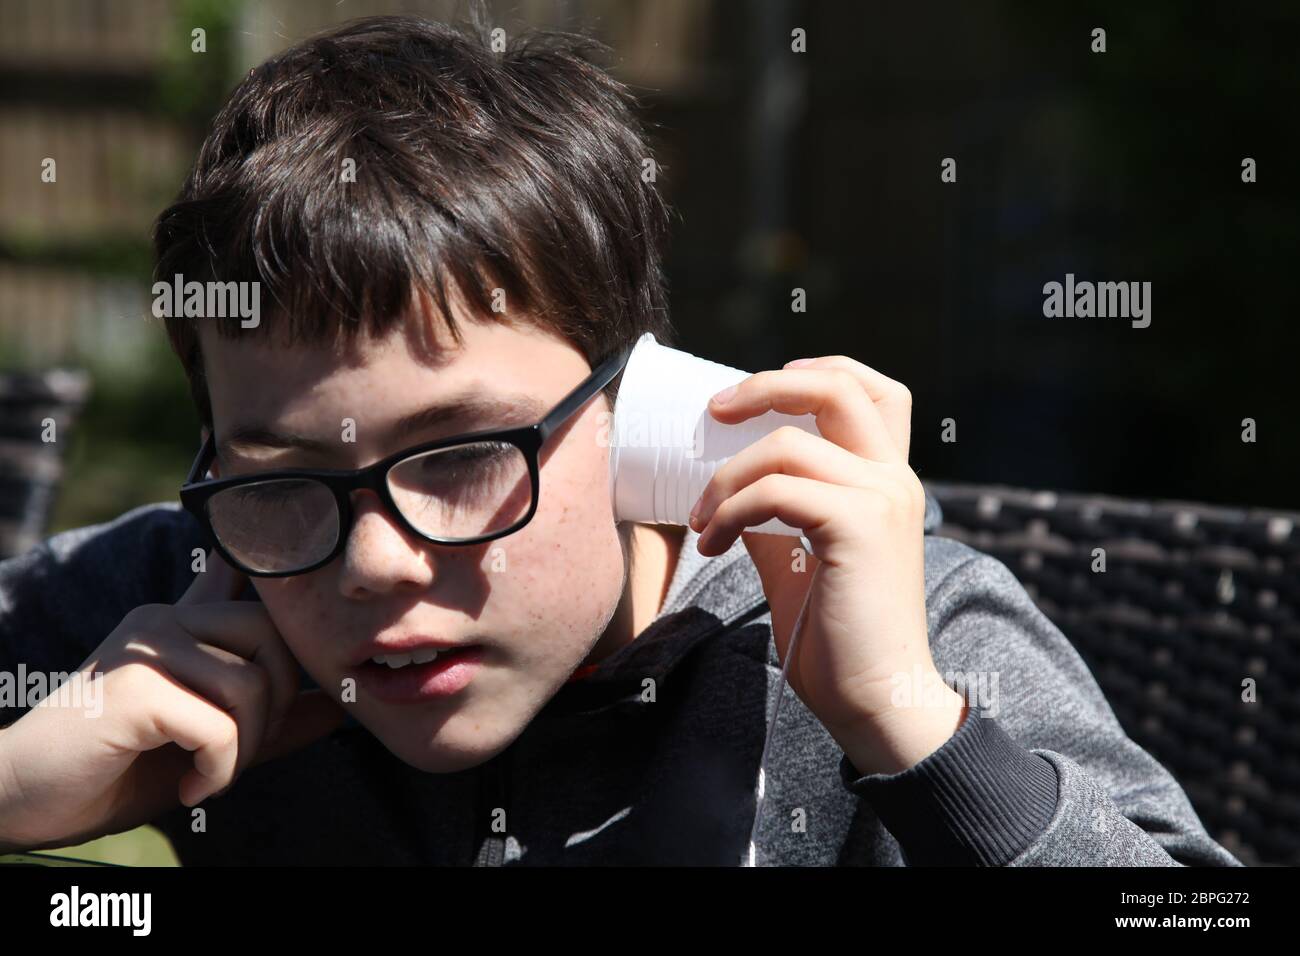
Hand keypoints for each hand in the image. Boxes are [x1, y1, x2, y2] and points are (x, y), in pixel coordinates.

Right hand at [0, 551, 345, 852]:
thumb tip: (335, 707)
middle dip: (277, 707)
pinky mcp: (135, 689)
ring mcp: (147, 648)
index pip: (260, 597)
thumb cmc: (115, 769)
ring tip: (207, 774)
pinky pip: (221, 725)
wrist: (20, 800)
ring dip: (245, 749)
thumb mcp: (207, 742)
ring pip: (254, 686)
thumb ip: (267, 720)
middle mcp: (165, 619)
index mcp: (183, 621)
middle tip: (237, 752)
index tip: (294, 687)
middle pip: (276, 639)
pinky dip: (219, 768)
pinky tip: (191, 786)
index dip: (291, 634)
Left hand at [688, 355, 965, 774]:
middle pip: (839, 387)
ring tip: (702, 523)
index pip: (875, 391)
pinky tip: (715, 545)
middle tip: (713, 414)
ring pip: (786, 443)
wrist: (877, 699)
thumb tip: (726, 485)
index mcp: (888, 481)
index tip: (754, 396)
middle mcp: (895, 479)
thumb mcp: (796, 560)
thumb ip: (773, 514)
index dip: (816, 373)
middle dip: (765, 387)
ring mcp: (882, 497)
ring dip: (725, 478)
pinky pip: (774, 491)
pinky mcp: (859, 525)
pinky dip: (730, 512)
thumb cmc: (838, 639)